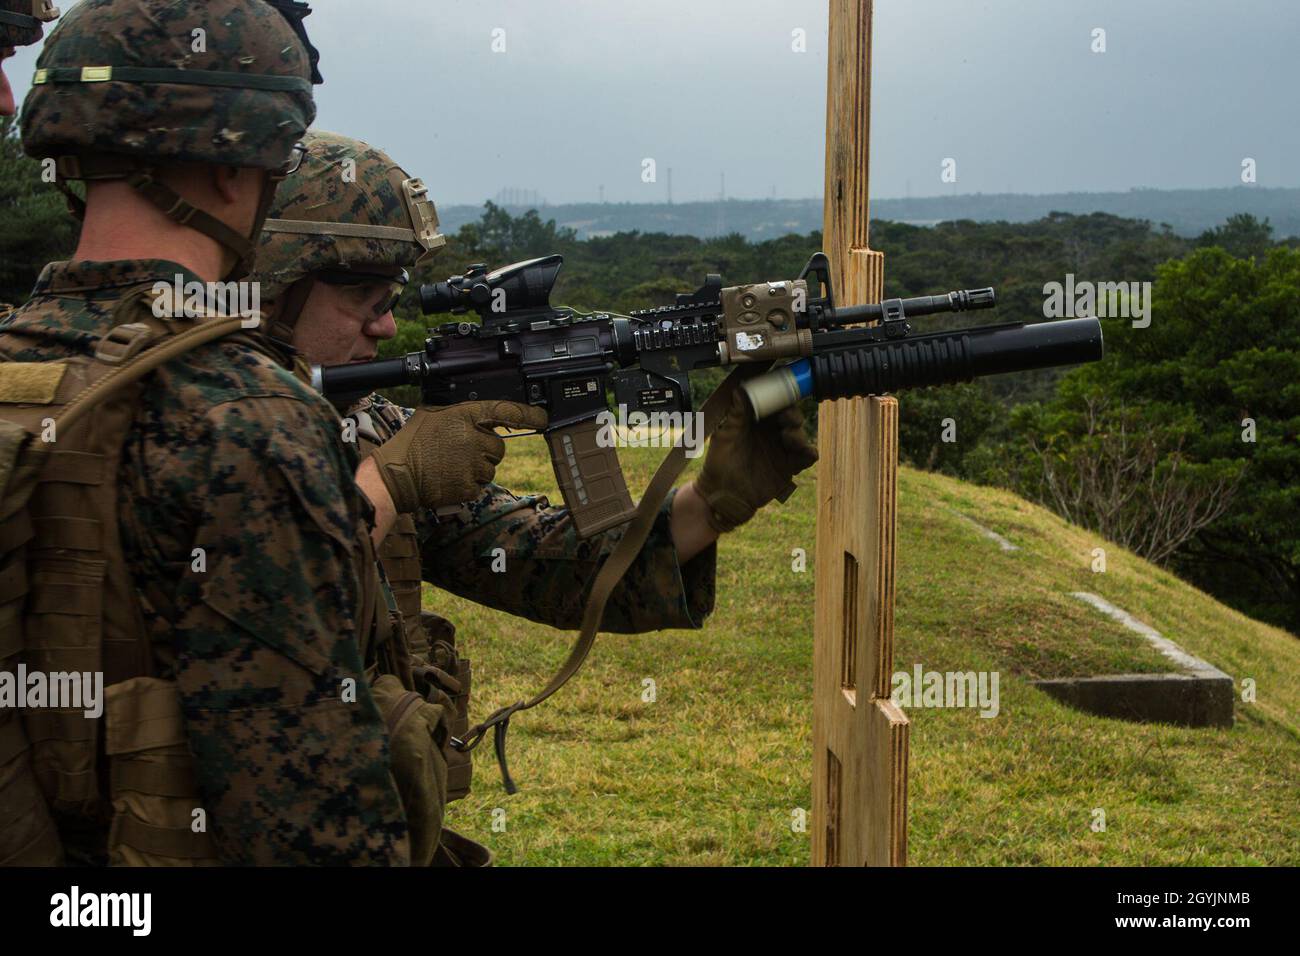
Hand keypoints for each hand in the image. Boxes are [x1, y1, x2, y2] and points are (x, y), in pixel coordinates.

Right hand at [370, 401, 547, 513]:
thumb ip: (460, 413)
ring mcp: (471, 464)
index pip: (505, 411)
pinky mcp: (469, 486)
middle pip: (498, 447)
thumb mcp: (433, 414)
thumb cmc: (412, 443)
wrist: (397, 475)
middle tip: (461, 452)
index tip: (542, 418)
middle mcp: (472, 438)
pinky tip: (450, 478)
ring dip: (477, 469)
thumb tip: (483, 417)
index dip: (528, 415)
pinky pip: (480, 485)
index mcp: (464, 416)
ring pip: (491, 468)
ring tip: (451, 466)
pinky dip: (468, 484)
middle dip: (485, 451)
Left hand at [694, 391, 817, 532]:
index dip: (781, 400)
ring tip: (788, 437)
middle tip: (787, 419)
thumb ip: (736, 415)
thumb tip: (739, 390)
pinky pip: (805, 458)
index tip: (782, 397)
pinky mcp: (788, 467)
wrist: (723, 494)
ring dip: (798, 434)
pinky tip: (807, 452)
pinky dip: (810, 453)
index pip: (774, 405)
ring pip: (800, 435)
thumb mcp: (725, 436)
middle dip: (793, 416)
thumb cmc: (720, 463)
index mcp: (757, 422)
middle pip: (791, 418)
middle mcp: (772, 434)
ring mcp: (781, 450)